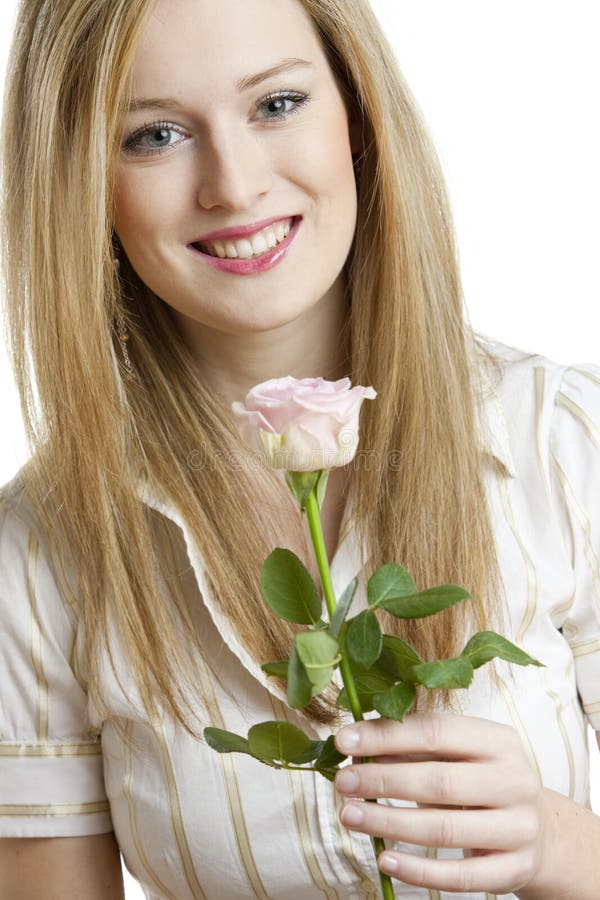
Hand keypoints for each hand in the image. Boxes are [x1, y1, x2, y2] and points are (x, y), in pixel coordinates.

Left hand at [334, 713, 553, 895]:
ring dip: (389, 824)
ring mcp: (518, 828)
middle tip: (343, 782)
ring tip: (350, 816)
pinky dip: (417, 870)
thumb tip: (358, 744)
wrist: (540, 831)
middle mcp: (514, 781)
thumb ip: (413, 747)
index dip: (387, 735)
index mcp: (498, 741)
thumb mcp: (458, 755)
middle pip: (439, 781)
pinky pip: (459, 876)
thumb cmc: (482, 783)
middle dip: (383, 781)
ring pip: (444, 828)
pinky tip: (384, 859)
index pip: (436, 731)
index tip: (345, 740)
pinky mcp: (513, 869)